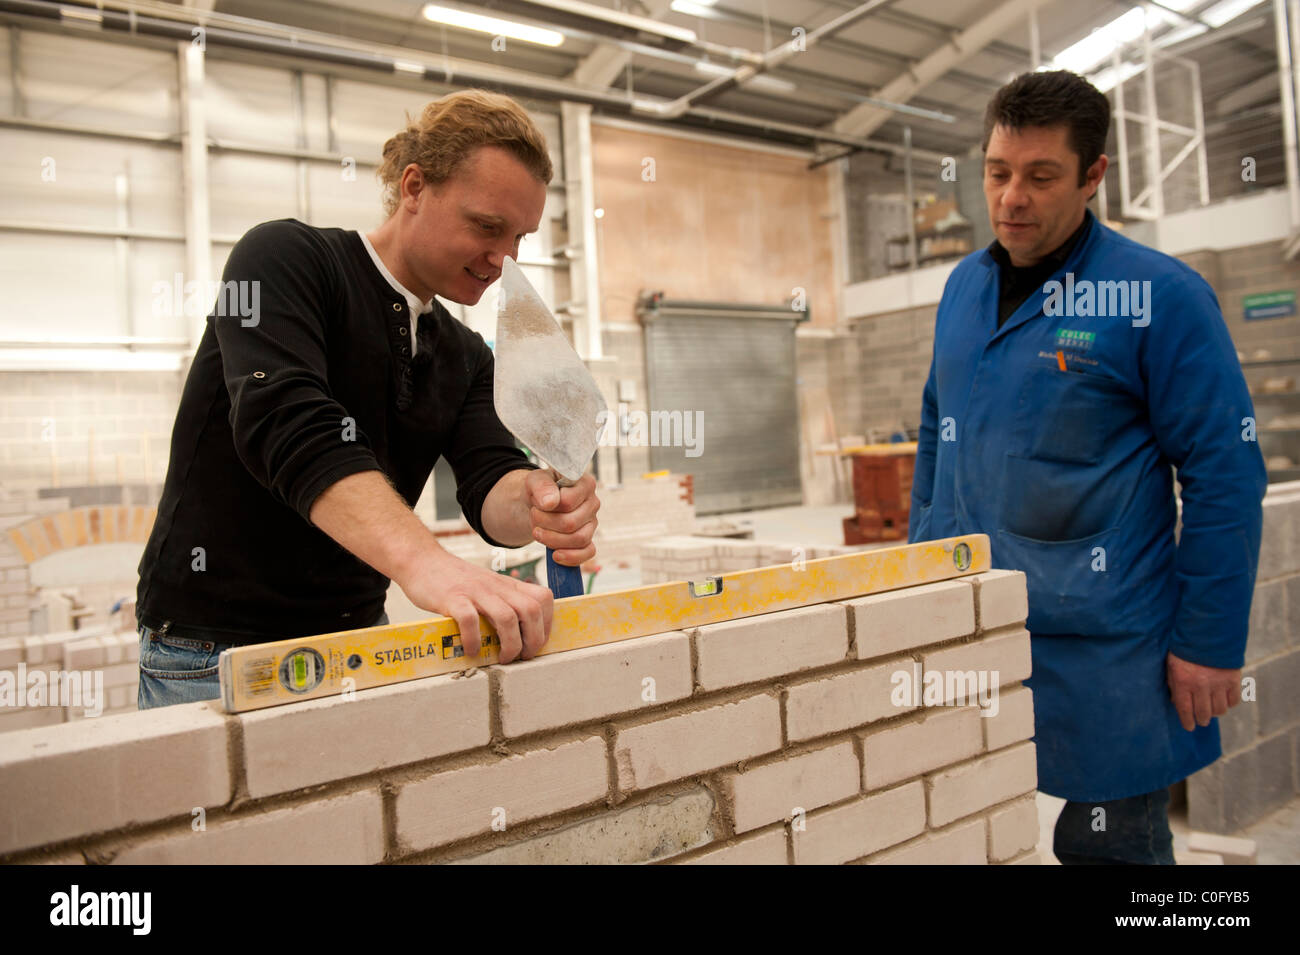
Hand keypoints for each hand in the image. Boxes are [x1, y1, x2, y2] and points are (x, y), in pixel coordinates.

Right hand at [394, 545, 551, 663]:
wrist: (422, 561)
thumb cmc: (454, 580)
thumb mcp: (487, 585)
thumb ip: (503, 602)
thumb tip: (518, 632)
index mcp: (506, 585)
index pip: (543, 598)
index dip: (547, 623)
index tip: (538, 641)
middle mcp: (496, 587)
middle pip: (531, 610)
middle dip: (534, 639)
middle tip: (523, 656)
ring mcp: (475, 592)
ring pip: (507, 617)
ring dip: (510, 644)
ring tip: (502, 658)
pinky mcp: (453, 599)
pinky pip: (470, 620)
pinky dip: (474, 640)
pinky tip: (472, 650)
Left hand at [525, 470, 598, 565]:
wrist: (537, 504)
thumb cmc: (540, 489)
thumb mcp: (535, 480)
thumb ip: (542, 486)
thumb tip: (550, 502)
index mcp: (585, 484)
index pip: (567, 502)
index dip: (547, 507)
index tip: (538, 503)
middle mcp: (593, 503)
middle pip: (571, 523)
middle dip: (545, 524)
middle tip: (533, 517)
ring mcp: (592, 523)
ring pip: (578, 539)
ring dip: (552, 540)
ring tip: (538, 532)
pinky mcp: (588, 539)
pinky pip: (587, 552)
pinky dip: (571, 557)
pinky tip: (556, 555)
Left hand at [1166, 652, 1241, 731]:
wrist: (1207, 632)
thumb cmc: (1185, 649)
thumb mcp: (1172, 665)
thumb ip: (1174, 685)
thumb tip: (1177, 703)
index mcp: (1182, 681)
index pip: (1185, 710)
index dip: (1187, 722)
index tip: (1189, 727)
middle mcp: (1201, 685)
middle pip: (1204, 713)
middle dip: (1202, 720)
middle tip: (1202, 720)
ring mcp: (1218, 683)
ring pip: (1220, 710)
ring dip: (1215, 712)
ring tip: (1212, 710)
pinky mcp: (1233, 679)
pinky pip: (1233, 701)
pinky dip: (1229, 703)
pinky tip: (1224, 700)